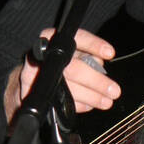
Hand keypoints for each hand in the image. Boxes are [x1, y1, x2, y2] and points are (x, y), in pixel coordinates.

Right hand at [5, 27, 120, 122]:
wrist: (31, 78)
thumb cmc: (59, 64)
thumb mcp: (73, 53)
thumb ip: (88, 56)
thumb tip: (101, 67)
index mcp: (55, 38)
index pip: (77, 38)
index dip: (94, 45)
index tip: (109, 53)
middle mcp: (44, 55)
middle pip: (74, 69)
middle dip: (97, 82)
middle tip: (113, 90)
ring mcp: (34, 73)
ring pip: (69, 89)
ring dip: (91, 97)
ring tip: (106, 101)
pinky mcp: (30, 91)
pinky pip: (59, 101)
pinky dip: (78, 105)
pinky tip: (88, 104)